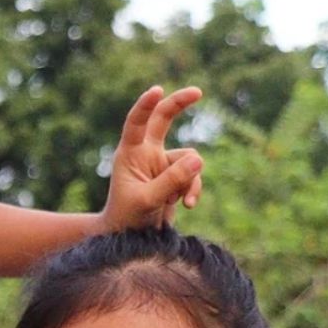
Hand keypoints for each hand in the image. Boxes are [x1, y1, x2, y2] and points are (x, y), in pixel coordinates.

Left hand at [101, 85, 203, 230]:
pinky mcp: (175, 175)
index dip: (145, 106)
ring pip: (190, 159)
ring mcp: (162, 163)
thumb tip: (199, 159)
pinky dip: (193, 189)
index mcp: (129, 154)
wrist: (130, 237)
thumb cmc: (128, 217)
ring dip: (188, 180)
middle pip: (163, 120)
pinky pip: (194, 175)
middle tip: (198, 91)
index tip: (157, 90)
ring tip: (175, 201)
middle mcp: (145, 152)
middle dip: (179, 103)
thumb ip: (171, 180)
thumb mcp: (148, 200)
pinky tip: (187, 206)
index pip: (136, 124)